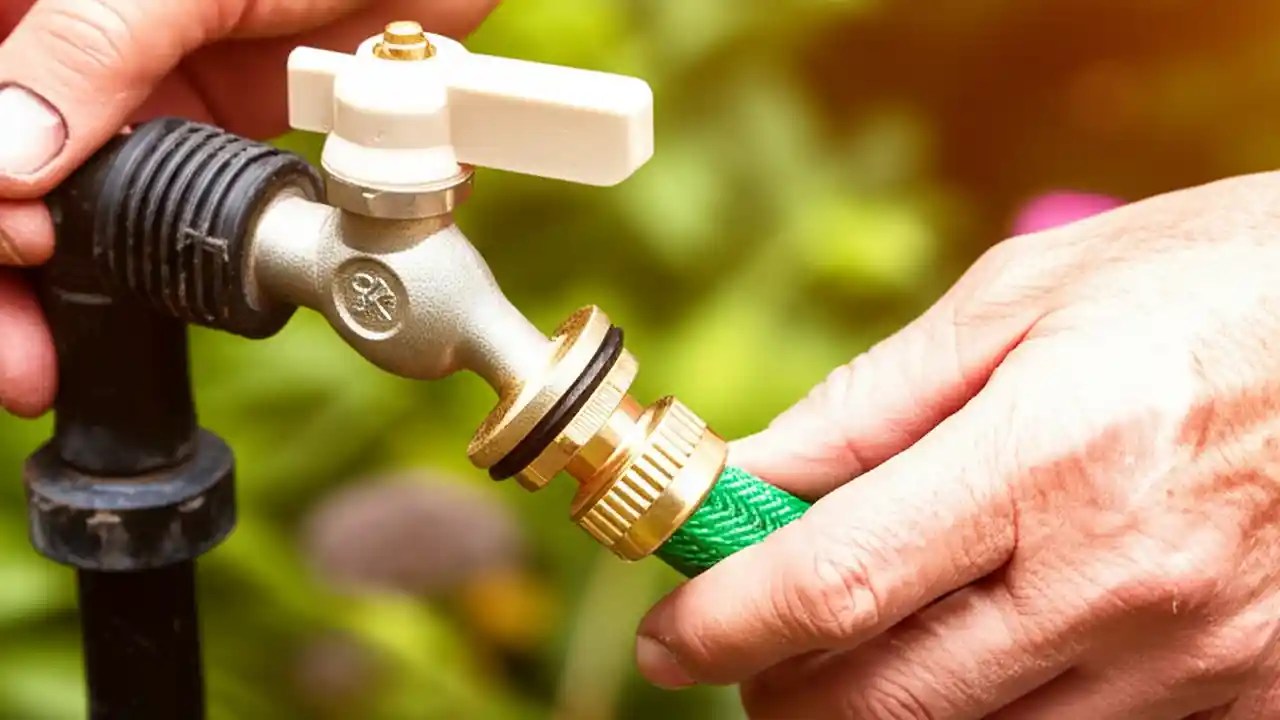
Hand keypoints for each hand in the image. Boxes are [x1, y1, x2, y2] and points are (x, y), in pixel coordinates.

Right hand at [0, 0, 496, 416]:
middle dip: (13, 272)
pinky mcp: (218, 123)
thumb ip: (93, 46)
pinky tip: (152, 307)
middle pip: (14, 175)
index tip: (21, 249)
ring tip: (74, 356)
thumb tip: (6, 164)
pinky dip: (159, 257)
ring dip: (72, 286)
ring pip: (80, 201)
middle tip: (27, 362)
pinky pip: (169, 201)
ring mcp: (147, 87)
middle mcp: (81, 47)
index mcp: (44, 1)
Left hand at [636, 173, 1279, 718]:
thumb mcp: (1021, 302)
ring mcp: (1194, 657)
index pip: (835, 583)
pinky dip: (1002, 716)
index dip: (725, 625)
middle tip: (750, 652)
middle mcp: (1121, 576)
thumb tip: (754, 476)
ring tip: (862, 643)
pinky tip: (990, 652)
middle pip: (886, 703)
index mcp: (1048, 454)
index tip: (672, 637)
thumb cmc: (1207, 287)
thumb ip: (870, 404)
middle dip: (783, 693)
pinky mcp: (1248, 696)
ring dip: (881, 712)